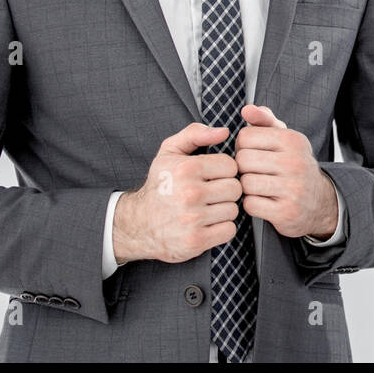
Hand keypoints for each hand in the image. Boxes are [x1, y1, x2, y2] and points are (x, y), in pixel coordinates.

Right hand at [113, 123, 240, 264]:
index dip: (223, 171)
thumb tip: (224, 132)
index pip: (231, 166)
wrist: (138, 223)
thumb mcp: (169, 151)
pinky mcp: (196, 240)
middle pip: (235, 189)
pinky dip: (221, 229)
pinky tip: (207, 224)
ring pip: (233, 210)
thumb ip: (195, 134)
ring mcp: (193, 219)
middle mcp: (190, 193)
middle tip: (210, 193)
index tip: (211, 176)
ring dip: (223, 210)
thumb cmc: (160, 185)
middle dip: (225, 191)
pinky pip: (229, 230)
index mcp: (187, 169)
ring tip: (206, 208)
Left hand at [235, 104, 338, 239]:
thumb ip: (264, 120)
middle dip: (243, 168)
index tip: (253, 153)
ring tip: (258, 186)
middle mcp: (295, 162)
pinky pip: (250, 204)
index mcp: (293, 140)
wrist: (320, 202)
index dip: (243, 147)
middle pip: (243, 160)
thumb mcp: (285, 139)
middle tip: (254, 172)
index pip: (245, 137)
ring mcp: (292, 188)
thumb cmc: (294, 166)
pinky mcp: (286, 212)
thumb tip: (247, 109)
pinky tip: (263, 201)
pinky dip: (252, 204)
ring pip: (245, 183)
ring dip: (247, 187)